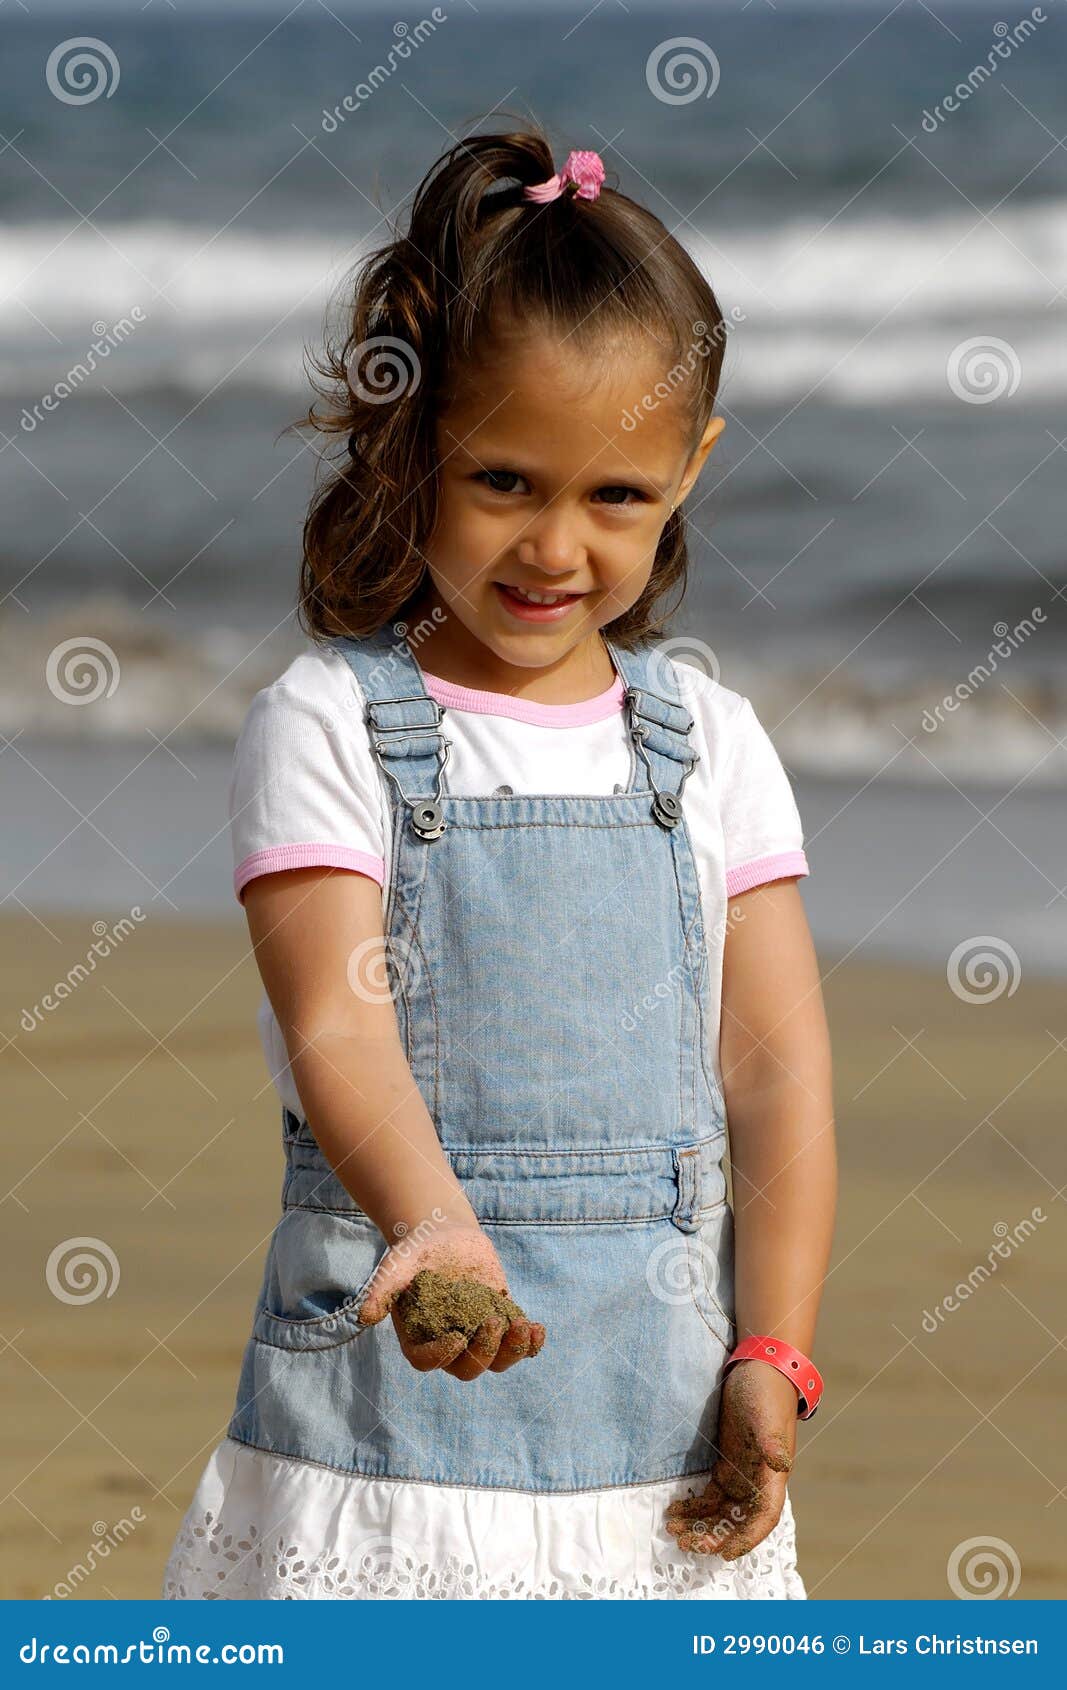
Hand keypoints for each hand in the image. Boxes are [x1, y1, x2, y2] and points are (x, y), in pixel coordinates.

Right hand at [357, 1218, 546, 1378]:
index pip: (429, 1361)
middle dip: (485, 1351)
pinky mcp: (500, 1321)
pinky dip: (531, 1342)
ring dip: (513, 1350)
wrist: (443, 1235)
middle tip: (493, 1321)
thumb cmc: (413, 1253)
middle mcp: (449, 1345)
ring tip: (524, 1327)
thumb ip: (381, 1291)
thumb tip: (363, 1316)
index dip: (444, 1356)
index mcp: (420, 1339)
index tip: (458, 1336)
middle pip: (469, 1368)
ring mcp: (478, 1336)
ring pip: (498, 1361)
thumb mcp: (395, 1267)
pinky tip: (539, 1329)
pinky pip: (518, 1343)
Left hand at [664, 1360, 797, 1559]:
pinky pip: (710, 1495)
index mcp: (773, 1476)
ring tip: (673, 1530)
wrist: (759, 1369)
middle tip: (686, 1541)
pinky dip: (694, 1506)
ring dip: (700, 1524)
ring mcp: (741, 1475)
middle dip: (713, 1535)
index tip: (724, 1553)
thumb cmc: (766, 1391)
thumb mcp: (766, 1414)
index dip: (747, 1539)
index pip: (763, 1518)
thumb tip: (781, 1462)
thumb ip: (772, 1440)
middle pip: (737, 1521)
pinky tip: (674, 1509)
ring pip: (720, 1512)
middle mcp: (758, 1482)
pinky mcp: (726, 1464)